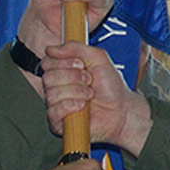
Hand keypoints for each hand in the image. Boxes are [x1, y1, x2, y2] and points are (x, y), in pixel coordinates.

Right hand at [41, 40, 150, 154]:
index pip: (47, 62)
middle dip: (73, 77)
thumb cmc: (111, 87)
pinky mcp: (58, 123)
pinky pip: (53, 111)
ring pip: (51, 94)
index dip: (64, 62)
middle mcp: (56, 88)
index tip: (81, 65)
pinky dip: (71, 105)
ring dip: (76, 92)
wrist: (122, 110)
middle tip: (89, 81)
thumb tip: (51, 49)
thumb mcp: (98, 58)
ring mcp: (56, 105)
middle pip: (47, 77)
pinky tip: (82, 106)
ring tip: (89, 95)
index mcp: (62, 72)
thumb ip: (76, 47)